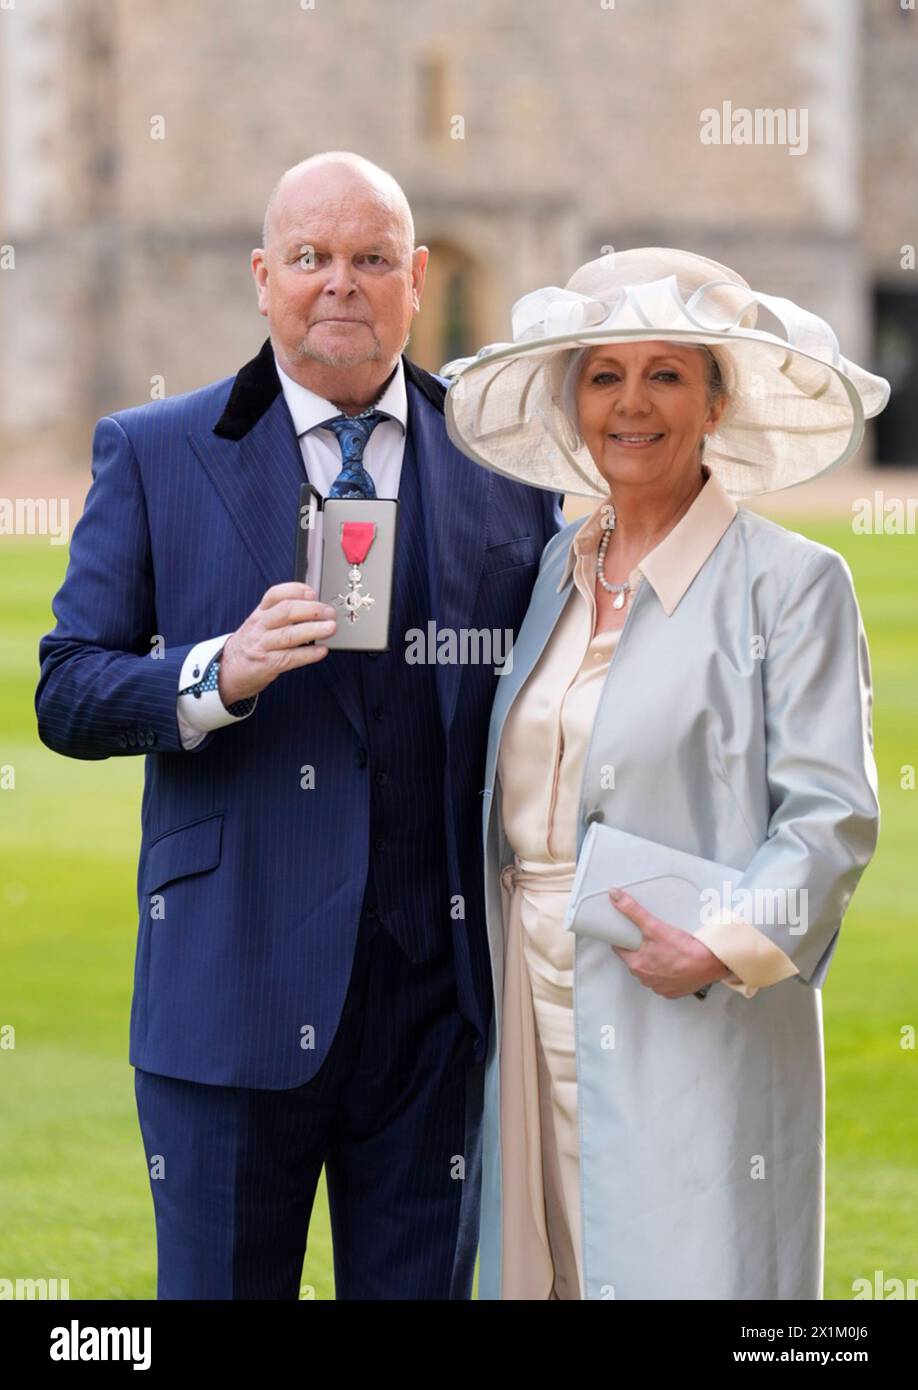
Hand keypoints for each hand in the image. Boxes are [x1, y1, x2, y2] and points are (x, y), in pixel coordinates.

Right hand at [218, 584, 336, 703]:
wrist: (226, 672)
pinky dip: (308, 654)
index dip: (295, 590)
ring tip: (330, 628)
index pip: (275, 594)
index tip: (312, 592)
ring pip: (289, 634)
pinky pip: (289, 658)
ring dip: (313, 630)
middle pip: (286, 611)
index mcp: (259, 614)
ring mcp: (262, 645)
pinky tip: (321, 651)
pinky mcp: (266, 664)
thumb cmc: (251, 647)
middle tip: (330, 613)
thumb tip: (314, 609)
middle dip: (312, 610)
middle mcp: (260, 627)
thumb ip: (281, 617)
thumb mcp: (259, 626)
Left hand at [607, 888, 730, 998]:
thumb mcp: (654, 926)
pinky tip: (673, 964)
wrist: (709, 964)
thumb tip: (616, 896)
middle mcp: (645, 978)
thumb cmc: (683, 949)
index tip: (628, 935)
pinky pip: (663, 982)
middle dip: (639, 951)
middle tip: (650, 939)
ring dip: (652, 963)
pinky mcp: (672, 991)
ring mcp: (659, 986)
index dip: (623, 940)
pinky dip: (666, 974)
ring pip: (649, 972)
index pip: (620, 950)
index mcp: (637, 964)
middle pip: (634, 961)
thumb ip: (632, 910)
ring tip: (663, 951)